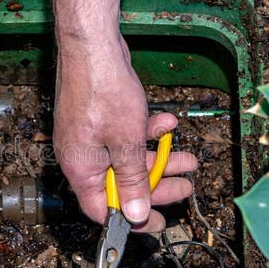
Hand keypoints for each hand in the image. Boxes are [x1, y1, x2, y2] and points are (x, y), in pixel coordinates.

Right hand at [54, 34, 197, 230]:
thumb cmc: (102, 89)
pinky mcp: (100, 118)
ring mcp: (91, 136)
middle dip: (156, 185)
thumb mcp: (126, 142)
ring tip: (188, 158)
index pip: (102, 209)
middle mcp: (82, 156)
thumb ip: (132, 179)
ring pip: (129, 158)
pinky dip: (148, 133)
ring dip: (160, 158)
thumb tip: (135, 214)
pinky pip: (126, 136)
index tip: (156, 223)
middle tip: (184, 187)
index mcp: (80, 169)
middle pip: (121, 184)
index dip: (131, 219)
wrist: (93, 44)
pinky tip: (169, 124)